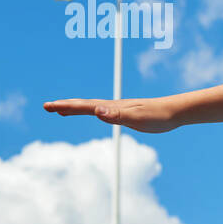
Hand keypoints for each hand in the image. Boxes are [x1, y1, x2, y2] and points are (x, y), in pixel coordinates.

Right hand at [43, 97, 179, 133]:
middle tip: (46, 107)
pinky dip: (91, 111)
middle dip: (64, 106)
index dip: (66, 107)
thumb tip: (97, 111)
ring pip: (92, 107)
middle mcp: (113, 106)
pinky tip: (93, 113)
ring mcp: (119, 109)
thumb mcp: (137, 118)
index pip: (84, 106)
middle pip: (84, 105)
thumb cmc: (158, 116)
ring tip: (60, 110)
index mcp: (112, 107)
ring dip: (75, 108)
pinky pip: (102, 111)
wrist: (176, 111)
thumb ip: (116, 115)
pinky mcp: (126, 113)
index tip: (48, 106)